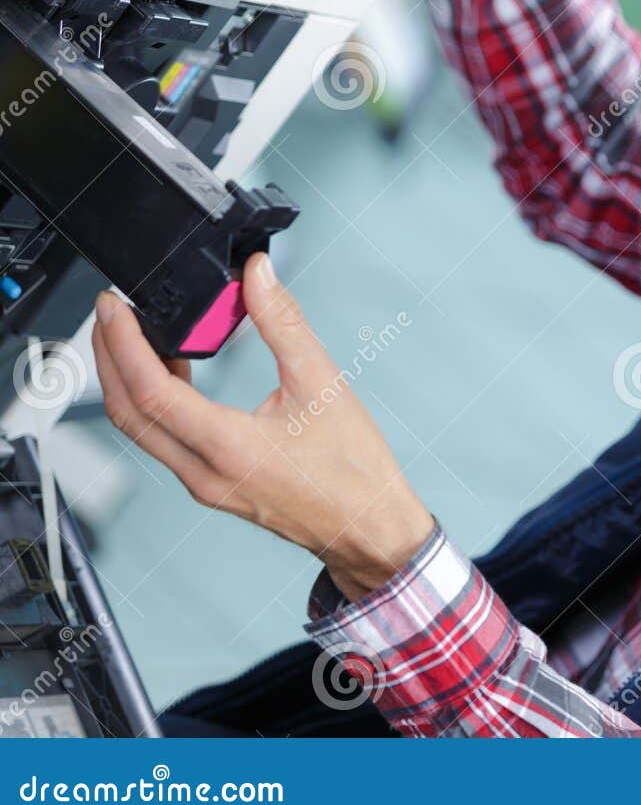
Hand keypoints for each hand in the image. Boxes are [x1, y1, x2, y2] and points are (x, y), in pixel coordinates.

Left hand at [91, 254, 434, 601]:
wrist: (368, 527)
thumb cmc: (353, 470)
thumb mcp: (323, 384)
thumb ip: (284, 323)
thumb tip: (258, 277)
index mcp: (230, 448)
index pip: (151, 392)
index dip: (123, 343)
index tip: (114, 307)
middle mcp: (205, 473)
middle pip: (127, 413)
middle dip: (108, 358)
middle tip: (110, 315)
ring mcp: (204, 484)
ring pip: (141, 430)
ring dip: (128, 382)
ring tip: (137, 337)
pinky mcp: (211, 486)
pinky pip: (164, 442)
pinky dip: (156, 403)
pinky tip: (176, 375)